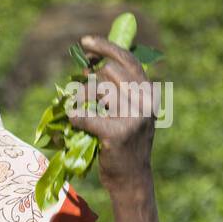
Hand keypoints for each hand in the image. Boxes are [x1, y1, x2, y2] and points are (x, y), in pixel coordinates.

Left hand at [67, 35, 157, 192]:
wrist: (131, 179)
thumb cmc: (124, 145)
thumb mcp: (129, 112)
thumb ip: (117, 90)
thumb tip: (90, 67)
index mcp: (148, 93)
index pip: (127, 59)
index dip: (105, 47)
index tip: (85, 42)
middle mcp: (144, 101)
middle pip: (106, 73)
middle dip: (87, 82)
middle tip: (80, 96)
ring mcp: (132, 117)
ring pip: (93, 91)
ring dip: (78, 99)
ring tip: (79, 113)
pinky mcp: (116, 133)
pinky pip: (83, 116)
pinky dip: (74, 118)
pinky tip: (74, 122)